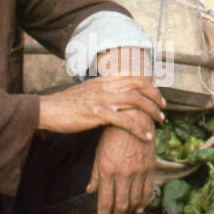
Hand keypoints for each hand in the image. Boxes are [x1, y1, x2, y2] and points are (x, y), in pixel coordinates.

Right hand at [38, 75, 164, 139]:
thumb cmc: (67, 104)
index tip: (157, 94)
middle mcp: (106, 86)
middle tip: (163, 108)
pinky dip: (139, 129)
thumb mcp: (88, 91)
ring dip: (152, 111)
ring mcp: (104, 98)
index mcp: (104, 80)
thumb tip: (115, 94)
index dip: (149, 84)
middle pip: (140, 85)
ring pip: (137, 101)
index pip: (133, 76)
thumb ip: (103, 90)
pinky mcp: (100, 113)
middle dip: (155, 96)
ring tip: (160, 121)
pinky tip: (146, 136)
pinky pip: (126, 121)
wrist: (49, 109)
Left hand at [88, 119, 156, 213]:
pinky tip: (139, 208)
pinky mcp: (149, 168)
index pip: (104, 201)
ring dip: (129, 211)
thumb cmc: (112, 135)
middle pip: (120, 204)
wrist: (133, 118)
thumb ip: (95, 175)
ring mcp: (137, 172)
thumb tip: (90, 191)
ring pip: (134, 200)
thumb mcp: (99, 153)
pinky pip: (147, 191)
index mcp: (106, 171)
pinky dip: (143, 202)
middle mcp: (122, 174)